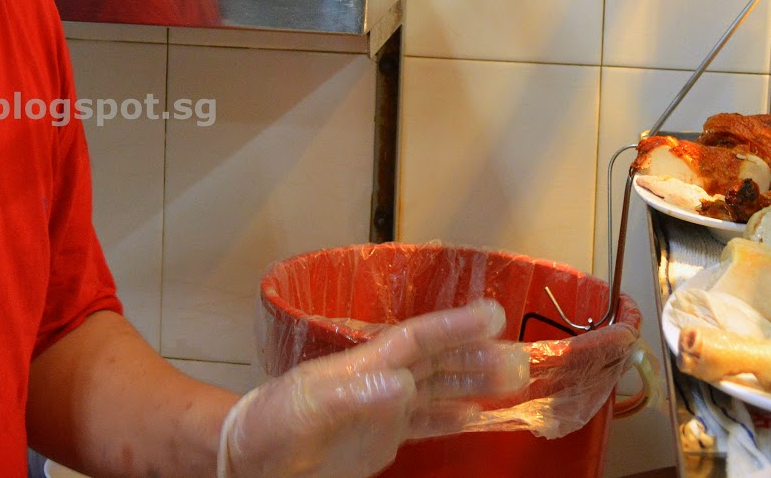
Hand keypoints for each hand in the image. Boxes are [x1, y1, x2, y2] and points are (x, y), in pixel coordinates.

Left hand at [217, 298, 529, 477]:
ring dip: (474, 383)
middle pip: (437, 362)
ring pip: (439, 390)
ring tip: (514, 380)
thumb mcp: (308, 408)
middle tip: (523, 357)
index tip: (494, 313)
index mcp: (363, 366)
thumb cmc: (270, 427)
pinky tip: (479, 418)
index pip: (418, 340)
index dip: (455, 326)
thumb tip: (405, 382)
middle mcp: (378, 381)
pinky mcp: (380, 438)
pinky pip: (427, 424)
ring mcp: (381, 409)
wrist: (248, 458)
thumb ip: (355, 395)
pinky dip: (455, 419)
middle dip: (478, 356)